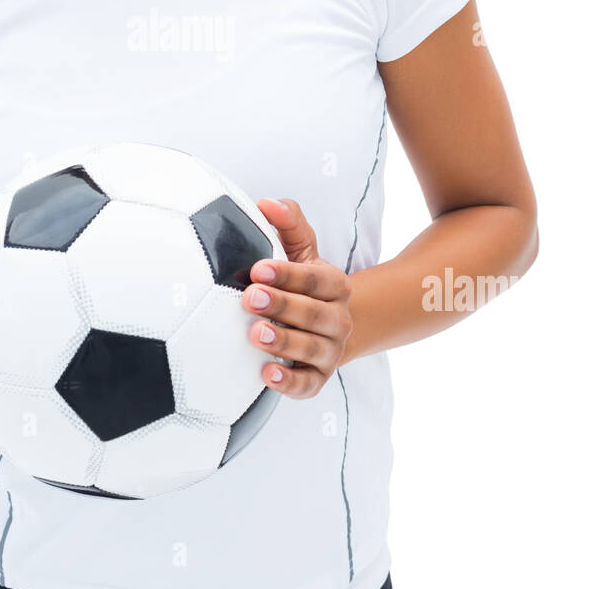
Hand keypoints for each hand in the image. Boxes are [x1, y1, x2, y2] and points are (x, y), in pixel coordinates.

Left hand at [243, 198, 352, 398]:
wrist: (326, 327)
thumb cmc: (303, 284)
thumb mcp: (300, 250)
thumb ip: (288, 224)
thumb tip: (268, 203)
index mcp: (336, 285)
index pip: (316, 279)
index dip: (288, 274)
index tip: (258, 268)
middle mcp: (339, 319)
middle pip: (313, 314)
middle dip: (281, 305)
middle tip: (250, 297)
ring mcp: (331, 351)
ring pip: (312, 350)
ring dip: (284, 342)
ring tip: (255, 334)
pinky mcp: (319, 378)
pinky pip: (308, 385)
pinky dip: (289, 383)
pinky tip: (267, 374)